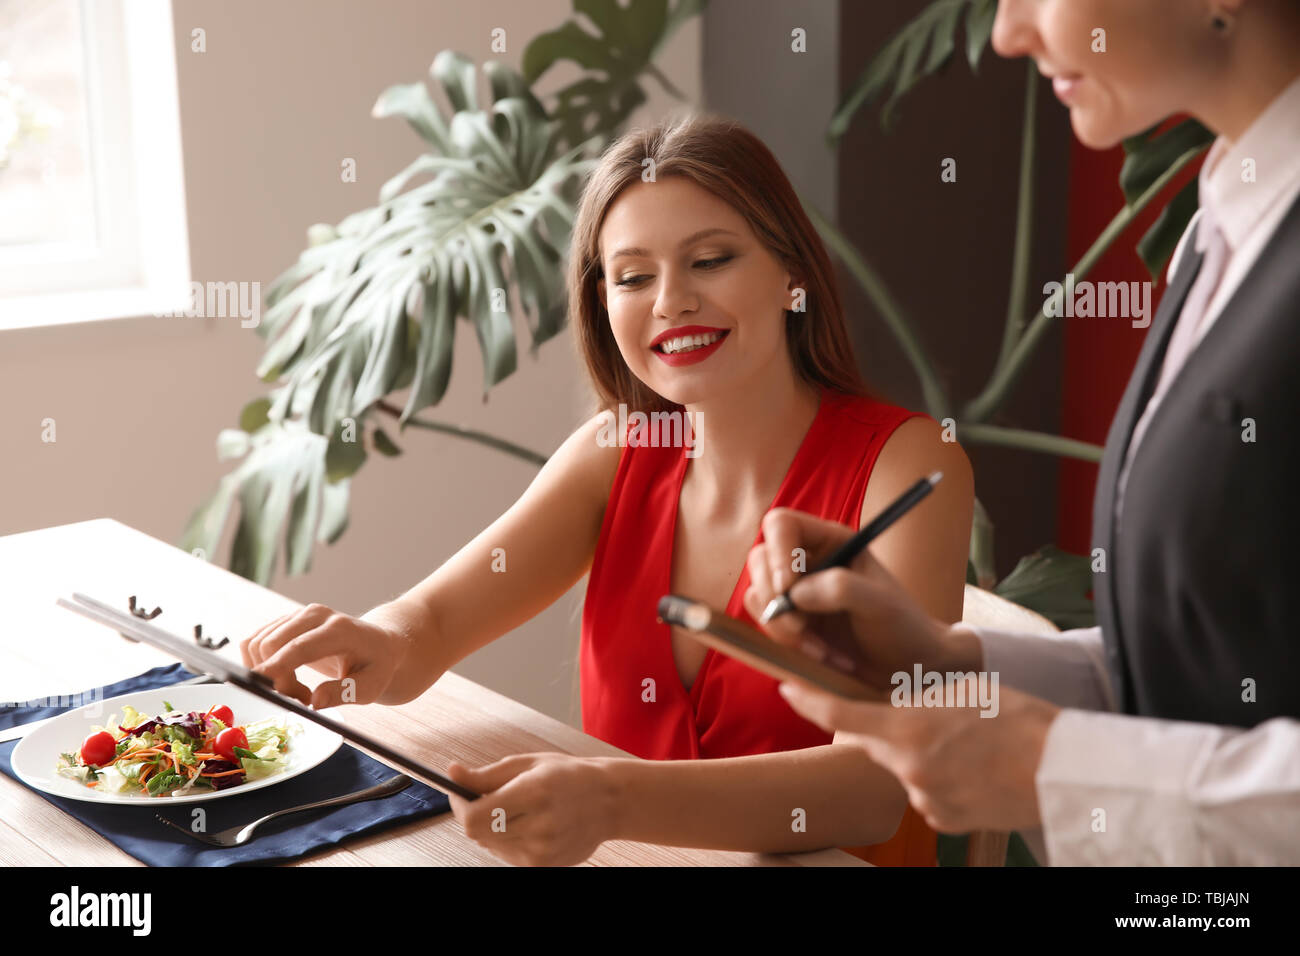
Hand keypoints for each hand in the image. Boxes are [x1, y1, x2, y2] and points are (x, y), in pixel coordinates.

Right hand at [240, 603, 414, 707]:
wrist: (378, 645)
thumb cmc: (376, 667)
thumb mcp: (371, 687)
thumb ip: (345, 693)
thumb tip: (315, 702)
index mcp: (339, 629)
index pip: (300, 646)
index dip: (276, 667)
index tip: (261, 688)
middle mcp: (315, 615)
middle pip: (271, 645)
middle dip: (275, 679)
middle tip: (301, 699)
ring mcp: (297, 615)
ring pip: (258, 645)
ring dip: (268, 674)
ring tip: (300, 690)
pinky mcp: (285, 621)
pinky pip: (254, 643)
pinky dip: (261, 665)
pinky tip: (286, 676)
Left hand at [446, 753, 618, 865]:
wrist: (608, 802)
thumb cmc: (568, 777)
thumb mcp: (527, 765)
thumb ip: (486, 775)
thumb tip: (452, 773)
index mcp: (534, 794)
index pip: (474, 817)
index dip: (458, 806)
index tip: (457, 792)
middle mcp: (539, 827)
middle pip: (477, 833)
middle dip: (473, 813)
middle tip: (486, 796)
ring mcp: (541, 852)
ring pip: (489, 844)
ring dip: (491, 826)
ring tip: (518, 808)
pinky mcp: (542, 867)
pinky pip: (506, 854)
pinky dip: (507, 838)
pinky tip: (529, 823)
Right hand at [741, 507, 969, 691]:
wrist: (908, 667)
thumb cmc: (902, 626)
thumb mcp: (880, 603)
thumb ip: (840, 588)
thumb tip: (795, 594)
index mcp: (830, 541)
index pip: (781, 525)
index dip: (777, 552)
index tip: (789, 587)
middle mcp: (807, 562)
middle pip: (760, 560)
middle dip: (775, 597)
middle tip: (802, 627)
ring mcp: (794, 593)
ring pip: (758, 596)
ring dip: (782, 628)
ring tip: (821, 649)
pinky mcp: (789, 622)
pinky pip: (766, 626)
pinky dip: (786, 645)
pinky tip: (820, 656)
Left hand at [778, 678, 1060, 831]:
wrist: (1063, 771)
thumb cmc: (1019, 720)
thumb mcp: (959, 691)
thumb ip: (914, 698)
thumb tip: (889, 701)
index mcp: (910, 728)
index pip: (841, 714)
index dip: (808, 700)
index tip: (787, 686)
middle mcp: (909, 767)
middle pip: (874, 742)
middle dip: (885, 727)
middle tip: (925, 715)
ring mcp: (925, 798)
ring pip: (904, 769)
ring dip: (920, 755)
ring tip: (969, 745)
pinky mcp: (944, 819)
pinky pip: (927, 794)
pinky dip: (939, 781)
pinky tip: (973, 771)